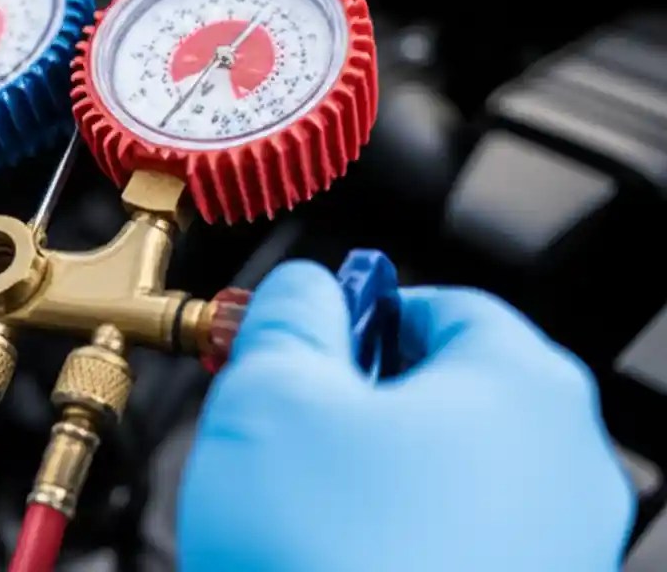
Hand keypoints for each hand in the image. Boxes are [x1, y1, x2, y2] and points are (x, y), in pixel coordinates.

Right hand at [179, 261, 634, 571]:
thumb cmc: (329, 567)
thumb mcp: (272, 398)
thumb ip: (289, 314)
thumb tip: (303, 293)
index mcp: (522, 388)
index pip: (438, 302)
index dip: (353, 315)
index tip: (303, 343)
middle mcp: (565, 467)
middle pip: (446, 391)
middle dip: (355, 402)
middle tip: (286, 428)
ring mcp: (559, 548)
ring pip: (447, 474)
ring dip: (370, 475)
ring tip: (301, 509)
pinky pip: (457, 542)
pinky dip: (394, 537)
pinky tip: (332, 560)